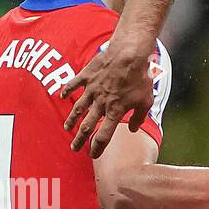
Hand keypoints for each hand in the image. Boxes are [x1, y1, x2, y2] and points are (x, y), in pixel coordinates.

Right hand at [60, 41, 154, 157]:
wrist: (130, 53)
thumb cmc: (140, 77)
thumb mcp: (146, 101)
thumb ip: (139, 118)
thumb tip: (133, 129)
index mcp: (115, 111)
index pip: (103, 136)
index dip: (97, 148)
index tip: (92, 155)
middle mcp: (101, 103)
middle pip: (87, 126)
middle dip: (79, 139)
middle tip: (74, 148)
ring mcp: (92, 89)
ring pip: (78, 108)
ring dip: (71, 120)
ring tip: (67, 129)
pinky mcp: (88, 76)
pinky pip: (74, 84)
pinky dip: (67, 90)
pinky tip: (62, 96)